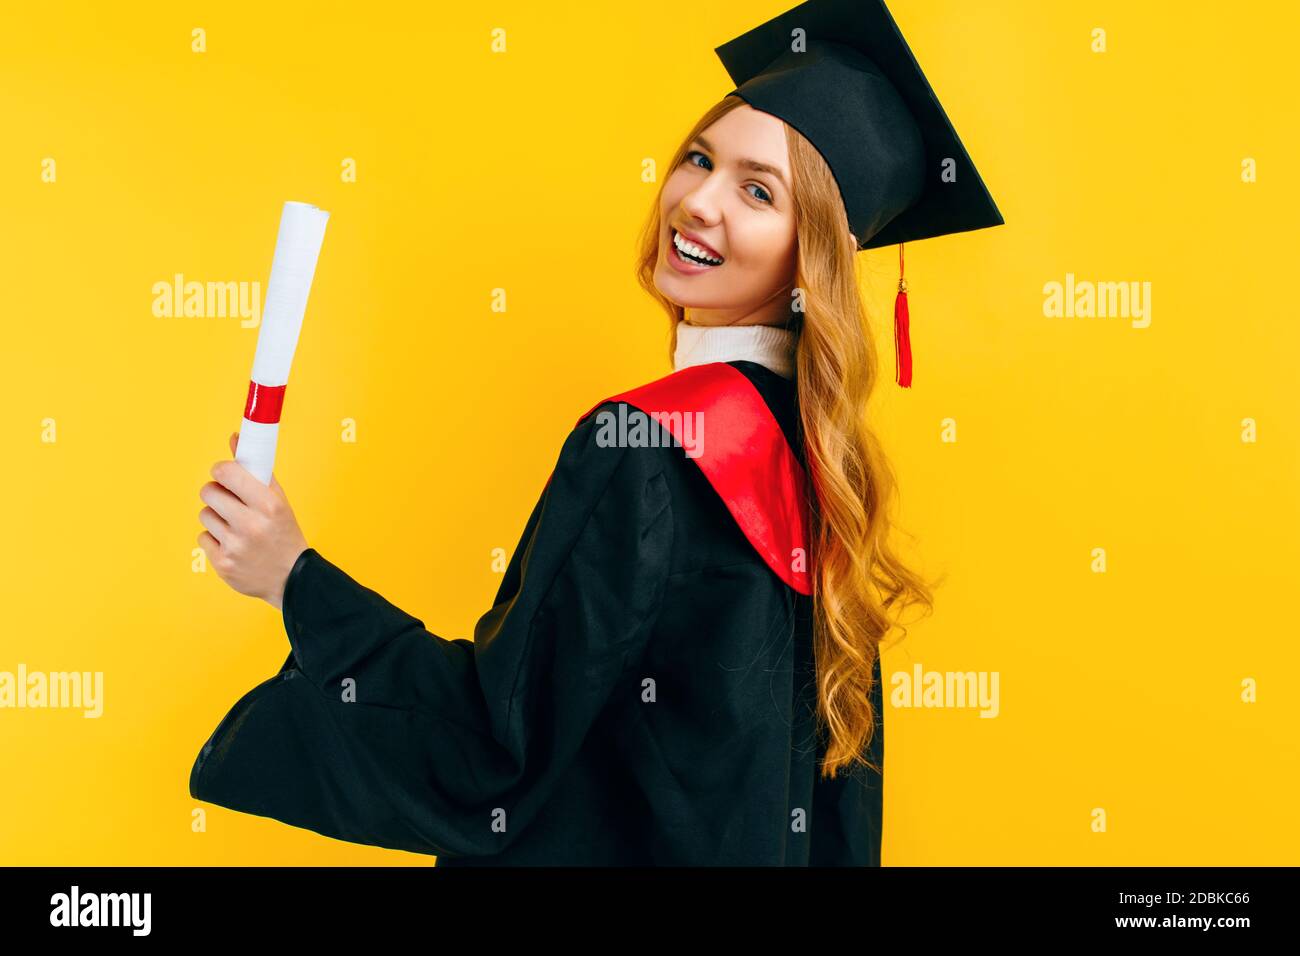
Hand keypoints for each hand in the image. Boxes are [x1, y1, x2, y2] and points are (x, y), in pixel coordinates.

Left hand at [197, 432, 309, 610]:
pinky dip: (215, 539)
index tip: (224, 475)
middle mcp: (251, 525)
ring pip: (205, 515)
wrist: (291, 577)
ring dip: (216, 517)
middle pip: (208, 492)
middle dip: (216, 493)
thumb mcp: (278, 499)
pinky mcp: (222, 564)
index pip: (225, 472)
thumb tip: (234, 438)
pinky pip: (203, 538)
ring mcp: (235, 546)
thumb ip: (256, 469)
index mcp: (268, 504)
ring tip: (234, 526)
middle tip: (228, 500)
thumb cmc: (283, 533)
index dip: (220, 471)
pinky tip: (232, 543)